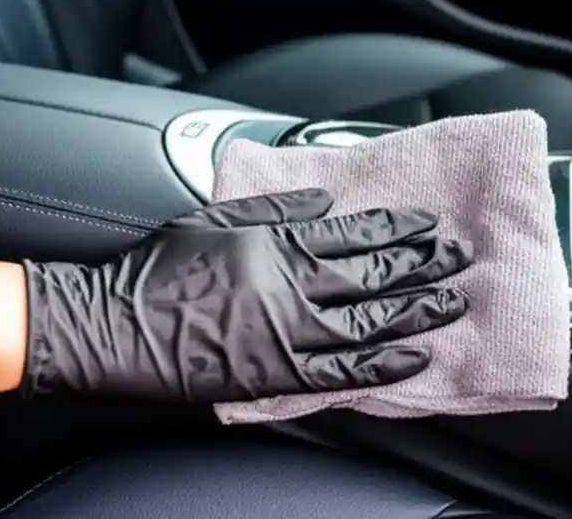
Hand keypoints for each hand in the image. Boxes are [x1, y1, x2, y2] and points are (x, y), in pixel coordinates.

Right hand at [22, 188, 471, 402]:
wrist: (112, 325)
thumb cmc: (156, 268)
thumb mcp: (214, 215)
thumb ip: (274, 205)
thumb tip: (324, 199)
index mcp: (277, 241)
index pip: (356, 232)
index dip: (400, 228)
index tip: (429, 224)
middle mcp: (292, 285)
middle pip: (375, 273)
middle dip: (424, 265)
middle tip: (460, 258)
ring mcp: (287, 332)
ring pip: (371, 320)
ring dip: (418, 309)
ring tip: (453, 302)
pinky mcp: (276, 373)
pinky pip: (343, 372)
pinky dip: (383, 364)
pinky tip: (415, 355)